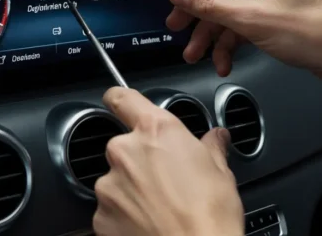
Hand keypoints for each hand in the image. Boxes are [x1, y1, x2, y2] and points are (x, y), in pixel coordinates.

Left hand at [93, 87, 243, 235]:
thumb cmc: (210, 217)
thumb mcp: (220, 173)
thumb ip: (211, 147)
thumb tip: (216, 137)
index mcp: (155, 131)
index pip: (122, 98)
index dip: (120, 99)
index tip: (120, 102)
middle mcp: (125, 151)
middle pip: (124, 145)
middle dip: (140, 160)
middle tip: (166, 179)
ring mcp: (109, 185)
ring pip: (116, 179)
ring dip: (132, 188)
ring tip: (160, 206)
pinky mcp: (100, 215)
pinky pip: (110, 208)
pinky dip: (124, 214)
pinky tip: (148, 223)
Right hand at [156, 0, 321, 106]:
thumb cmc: (321, 33)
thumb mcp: (253, 20)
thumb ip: (210, 4)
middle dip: (198, 9)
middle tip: (178, 25)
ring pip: (233, 2)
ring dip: (213, 30)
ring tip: (198, 52)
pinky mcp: (284, 4)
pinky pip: (248, 14)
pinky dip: (234, 35)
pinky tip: (224, 57)